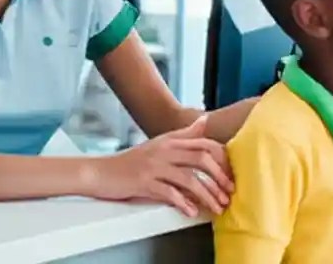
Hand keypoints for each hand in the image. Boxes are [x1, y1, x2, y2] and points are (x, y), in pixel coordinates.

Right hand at [89, 116, 233, 217]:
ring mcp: (153, 166)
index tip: (231, 175)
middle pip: (201, 159)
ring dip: (206, 195)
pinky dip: (183, 203)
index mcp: (170, 140)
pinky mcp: (143, 182)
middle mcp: (164, 150)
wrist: (102, 172)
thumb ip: (184, 134)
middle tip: (229, 193)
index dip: (222, 159)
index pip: (205, 144)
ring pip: (188, 179)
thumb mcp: (160, 143)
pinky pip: (168, 193)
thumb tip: (205, 121)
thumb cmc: (133, 161)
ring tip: (216, 207)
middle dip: (219, 178)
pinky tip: (192, 212)